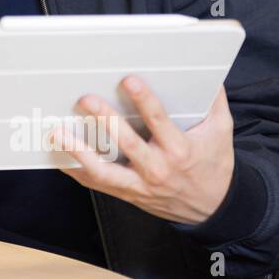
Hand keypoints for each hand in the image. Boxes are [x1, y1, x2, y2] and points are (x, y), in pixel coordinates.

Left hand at [54, 75, 234, 225]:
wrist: (213, 207)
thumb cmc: (213, 163)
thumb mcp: (220, 131)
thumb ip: (213, 100)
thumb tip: (206, 71)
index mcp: (180, 149)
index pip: (160, 122)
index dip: (145, 101)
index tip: (129, 81)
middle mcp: (158, 168)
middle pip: (127, 144)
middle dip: (105, 120)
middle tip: (86, 99)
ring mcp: (140, 184)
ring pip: (104, 171)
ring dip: (79, 152)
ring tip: (58, 132)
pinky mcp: (128, 193)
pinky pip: (97, 184)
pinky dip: (76, 171)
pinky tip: (59, 156)